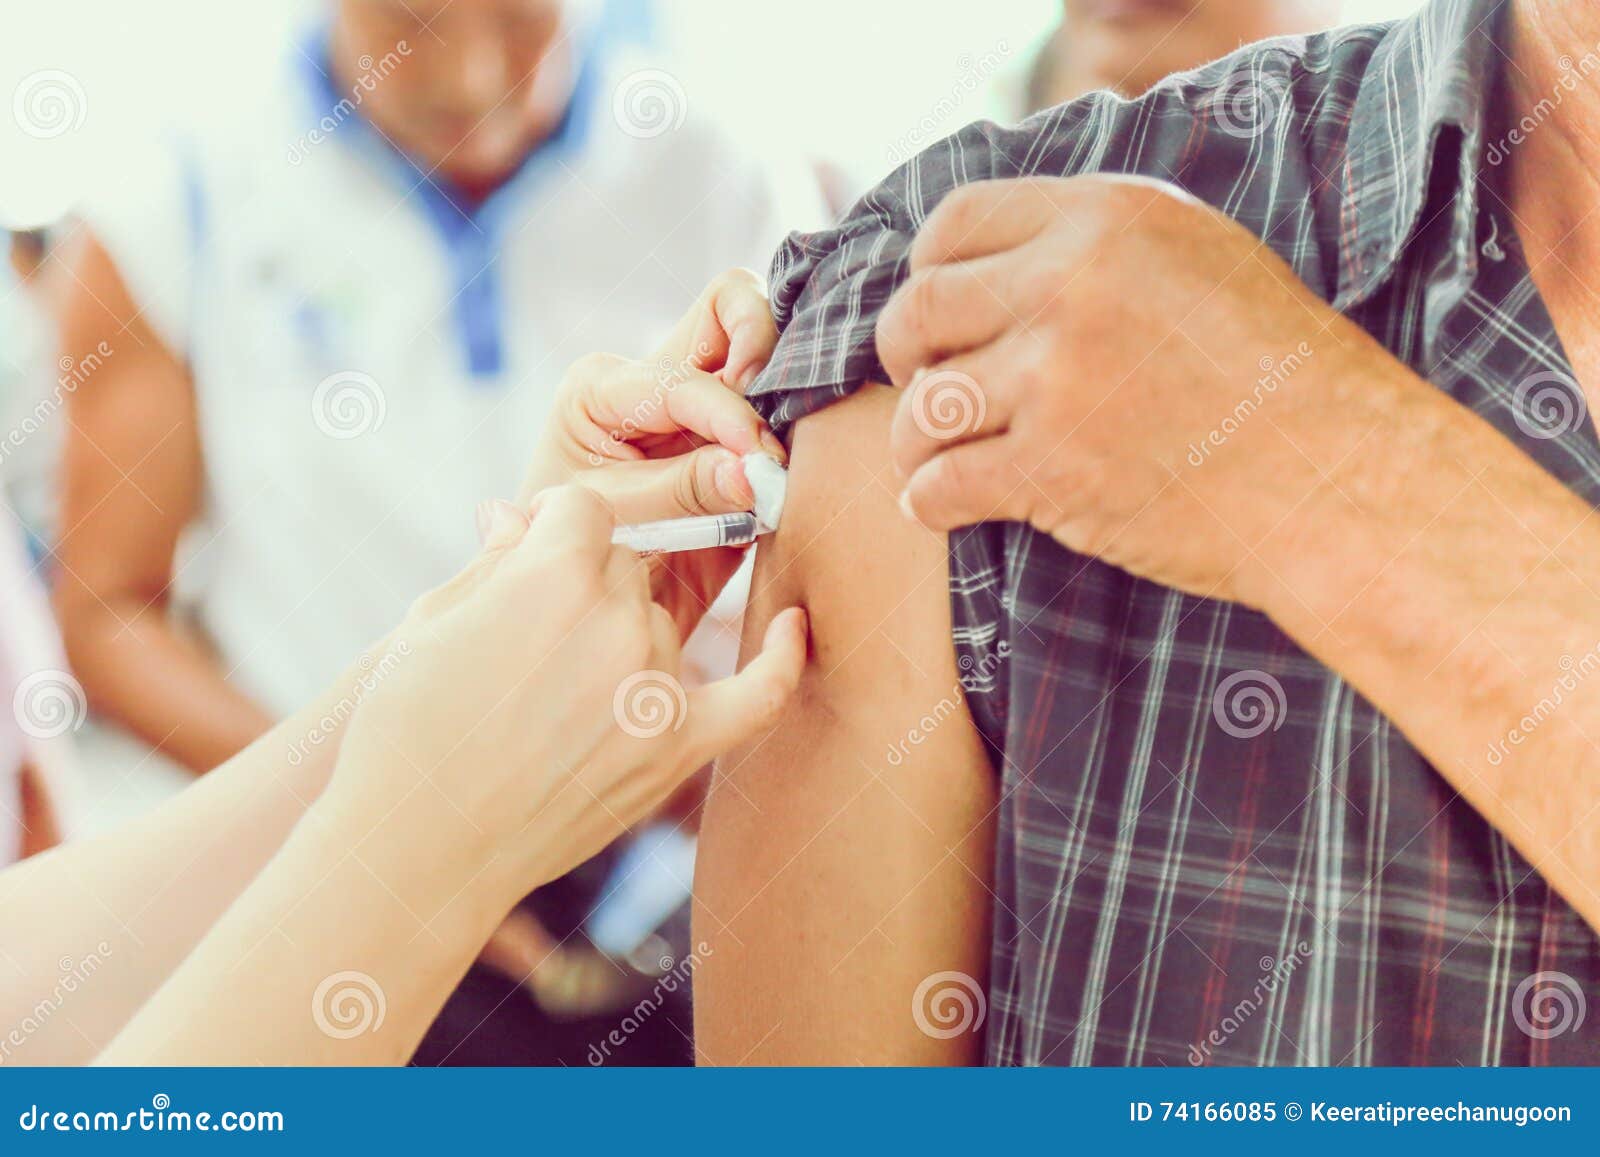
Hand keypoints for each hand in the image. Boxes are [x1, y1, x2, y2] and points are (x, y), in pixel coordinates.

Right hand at [315, 485, 807, 903]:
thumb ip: (496, 559)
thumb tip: (516, 512)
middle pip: (625, 565)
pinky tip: (795, 622)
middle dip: (584, 585)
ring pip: (663, 620)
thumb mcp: (432, 621)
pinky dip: (783, 655)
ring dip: (627, 636)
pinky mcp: (679, 747)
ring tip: (554, 695)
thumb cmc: (407, 731)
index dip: (556, 529)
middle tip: (532, 644)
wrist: (420, 847)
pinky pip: (760, 692)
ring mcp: (656, 684)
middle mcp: (616, 620)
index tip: (537, 552)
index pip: (585, 508)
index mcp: (552, 574)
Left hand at [520, 268, 786, 638]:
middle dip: (765, 345)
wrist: (583, 595)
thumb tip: (753, 470)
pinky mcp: (741, 437)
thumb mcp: (611, 521)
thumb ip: (681, 492)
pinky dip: (803, 420)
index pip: (682, 377)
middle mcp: (657, 378)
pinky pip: (787, 404)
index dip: (727, 414)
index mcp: (604, 387)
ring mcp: (704, 403)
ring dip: (789, 383)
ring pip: (766, 342)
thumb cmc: (575, 551)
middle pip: (729, 308)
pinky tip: (801, 464)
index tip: (757, 459)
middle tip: (779, 413)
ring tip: (792, 442)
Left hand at [875, 175, 1414, 608]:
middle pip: (919, 310)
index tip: (936, 313)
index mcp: (1103, 218)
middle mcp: (1068, 285)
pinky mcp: (1050, 467)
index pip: (954, 222)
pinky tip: (942, 505)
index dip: (926, 271)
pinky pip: (940, 482)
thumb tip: (997, 262)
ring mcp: (1054, 377)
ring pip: (922, 405)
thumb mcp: (1198, 255)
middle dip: (905, 356)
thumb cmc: (1279, 373)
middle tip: (926, 387)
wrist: (1338, 476)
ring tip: (936, 457)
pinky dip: (928, 500)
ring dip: (916, 441)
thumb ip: (1096, 244)